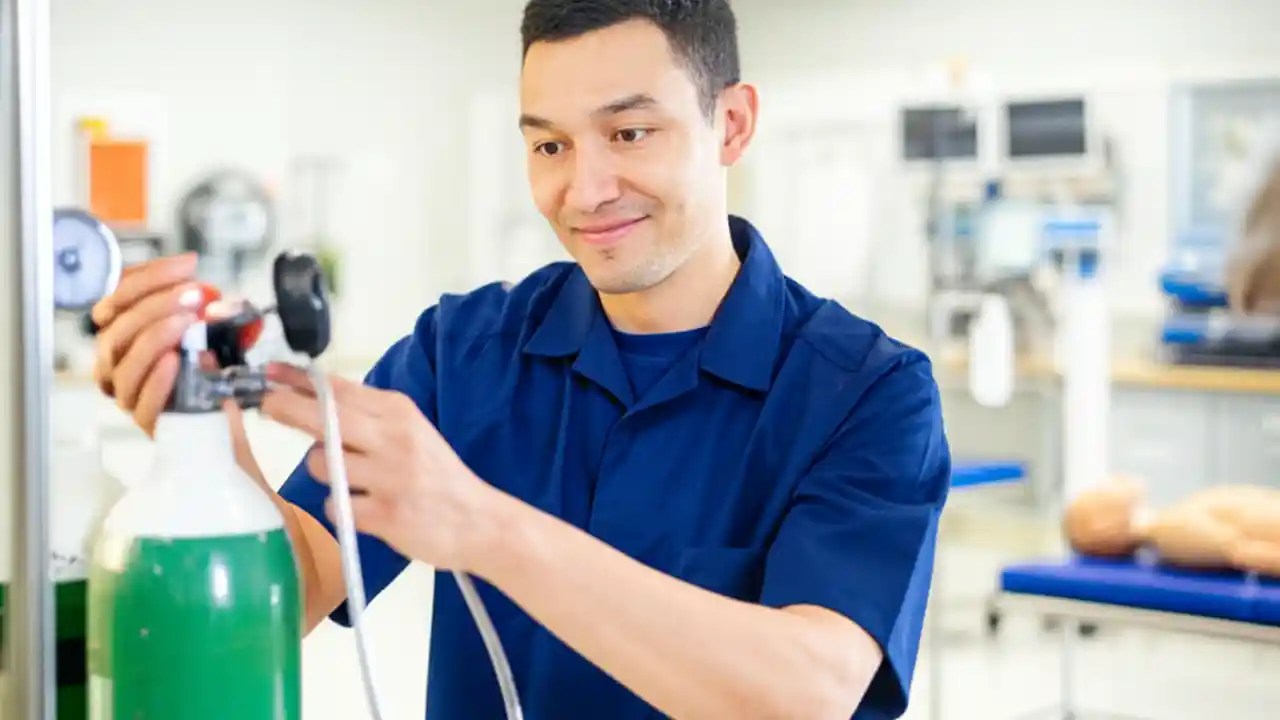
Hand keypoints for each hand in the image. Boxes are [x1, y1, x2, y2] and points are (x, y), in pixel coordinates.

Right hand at [89, 253, 209, 434]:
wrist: (224, 421)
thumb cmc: (209, 371)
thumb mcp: (211, 332)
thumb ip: (208, 312)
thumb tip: (212, 299)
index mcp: (125, 334)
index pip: (119, 298)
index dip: (149, 277)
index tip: (187, 264)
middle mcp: (117, 362)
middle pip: (117, 329)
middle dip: (154, 305)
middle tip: (192, 294)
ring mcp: (129, 393)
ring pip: (123, 363)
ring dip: (154, 337)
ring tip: (186, 322)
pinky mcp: (147, 422)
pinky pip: (142, 403)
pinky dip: (157, 379)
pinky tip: (176, 360)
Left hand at [259, 363, 496, 571]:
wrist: (478, 521)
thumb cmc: (437, 475)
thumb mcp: (411, 432)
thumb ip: (369, 417)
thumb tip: (311, 399)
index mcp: (400, 412)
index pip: (341, 389)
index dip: (299, 379)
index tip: (270, 372)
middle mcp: (394, 438)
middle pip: (324, 417)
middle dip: (286, 407)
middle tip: (264, 404)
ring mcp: (389, 476)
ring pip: (322, 463)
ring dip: (326, 472)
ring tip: (353, 481)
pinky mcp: (384, 514)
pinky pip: (334, 505)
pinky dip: (341, 507)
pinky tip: (365, 508)